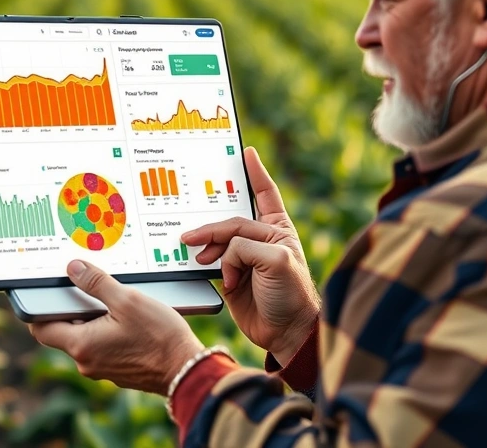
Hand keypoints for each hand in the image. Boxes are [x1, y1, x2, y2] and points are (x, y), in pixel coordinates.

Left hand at [29, 260, 204, 394]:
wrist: (186, 369)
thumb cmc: (159, 336)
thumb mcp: (127, 300)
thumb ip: (96, 283)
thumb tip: (73, 269)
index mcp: (81, 345)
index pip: (41, 327)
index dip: (39, 308)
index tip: (45, 291)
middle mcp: (86, 362)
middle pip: (63, 331)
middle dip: (72, 308)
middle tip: (86, 288)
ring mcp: (101, 369)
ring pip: (84, 338)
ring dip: (92, 319)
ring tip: (113, 301)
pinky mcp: (117, 370)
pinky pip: (101, 347)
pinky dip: (106, 331)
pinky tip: (126, 319)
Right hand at [181, 147, 319, 365]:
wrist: (287, 333)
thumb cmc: (293, 294)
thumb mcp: (276, 261)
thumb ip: (246, 247)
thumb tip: (221, 254)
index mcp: (278, 228)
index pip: (266, 194)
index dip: (256, 172)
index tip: (246, 152)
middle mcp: (260, 240)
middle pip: (230, 220)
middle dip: (213, 222)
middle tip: (193, 232)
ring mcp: (244, 258)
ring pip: (217, 241)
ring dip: (207, 247)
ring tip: (200, 258)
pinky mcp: (231, 277)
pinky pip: (211, 261)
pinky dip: (203, 262)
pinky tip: (198, 264)